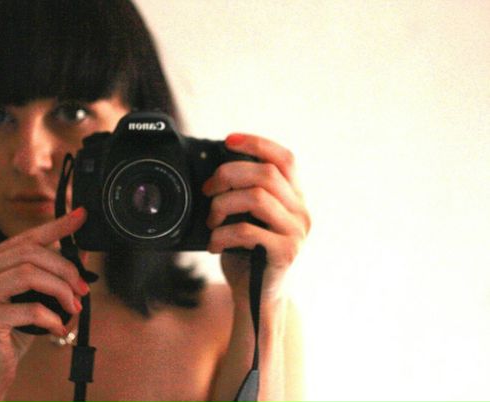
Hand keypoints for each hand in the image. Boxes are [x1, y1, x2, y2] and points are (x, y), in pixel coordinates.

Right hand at [0, 208, 89, 401]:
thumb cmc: (9, 334)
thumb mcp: (31, 298)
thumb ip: (50, 274)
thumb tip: (81, 251)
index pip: (26, 238)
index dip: (56, 226)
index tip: (81, 216)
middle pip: (30, 254)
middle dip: (64, 268)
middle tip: (83, 287)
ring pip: (29, 274)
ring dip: (61, 289)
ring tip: (74, 305)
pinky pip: (29, 308)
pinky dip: (52, 316)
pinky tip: (58, 326)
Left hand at [202, 134, 309, 303]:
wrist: (257, 296)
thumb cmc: (248, 253)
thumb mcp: (248, 218)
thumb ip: (244, 194)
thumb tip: (217, 171)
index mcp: (294, 197)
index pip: (284, 159)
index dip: (257, 143)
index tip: (229, 140)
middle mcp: (300, 211)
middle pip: (266, 174)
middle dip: (229, 174)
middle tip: (208, 189)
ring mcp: (296, 232)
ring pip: (257, 198)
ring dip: (224, 204)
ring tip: (211, 220)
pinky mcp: (285, 253)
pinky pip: (248, 231)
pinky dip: (223, 234)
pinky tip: (214, 243)